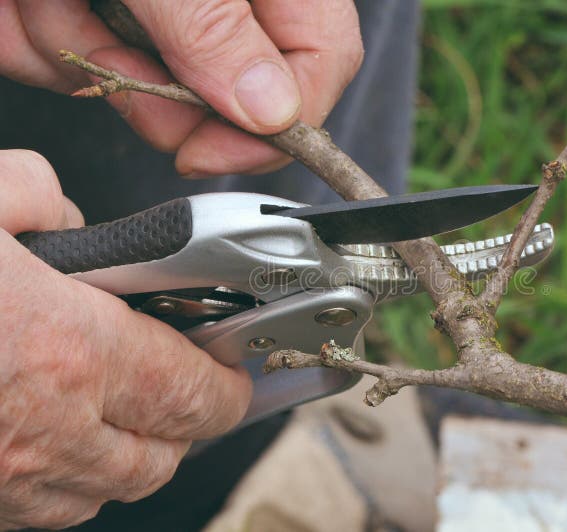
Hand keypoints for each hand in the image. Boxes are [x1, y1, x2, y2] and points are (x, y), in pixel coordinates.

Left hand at [0, 0, 363, 175]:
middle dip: (156, 88)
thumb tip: (276, 111)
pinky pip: (89, 66)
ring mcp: (165, 12)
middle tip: (112, 55)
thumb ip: (216, 27)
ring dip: (86, 53)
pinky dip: (49, 44)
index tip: (210, 150)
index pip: (321, 56)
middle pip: (231, 93)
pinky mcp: (106, 20)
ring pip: (149, 87)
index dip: (279, 120)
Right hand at [0, 150, 251, 528]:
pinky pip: (39, 514)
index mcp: (62, 353)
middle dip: (188, 424)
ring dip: (129, 456)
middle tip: (188, 388)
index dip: (227, 385)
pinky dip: (64, 483)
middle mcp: (40, 434)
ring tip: (125, 413)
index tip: (234, 372)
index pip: (190, 390)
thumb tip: (60, 217)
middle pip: (161, 456)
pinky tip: (47, 438)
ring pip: (104, 494)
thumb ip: (32, 196)